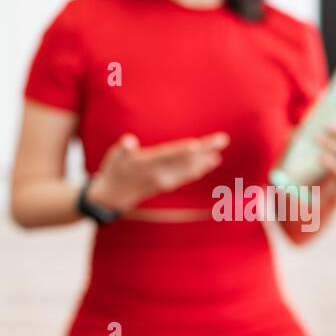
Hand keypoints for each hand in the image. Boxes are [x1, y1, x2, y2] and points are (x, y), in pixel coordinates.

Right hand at [88, 131, 228, 211]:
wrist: (113, 197)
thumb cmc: (114, 170)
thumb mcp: (113, 158)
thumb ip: (122, 149)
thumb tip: (128, 141)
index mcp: (146, 164)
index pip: (168, 155)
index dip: (183, 151)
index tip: (197, 145)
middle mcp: (159, 174)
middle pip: (186, 160)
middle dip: (205, 150)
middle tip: (223, 139)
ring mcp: (166, 181)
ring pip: (191, 168)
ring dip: (207, 159)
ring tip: (221, 147)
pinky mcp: (169, 185)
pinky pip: (189, 176)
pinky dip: (201, 168)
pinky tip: (213, 161)